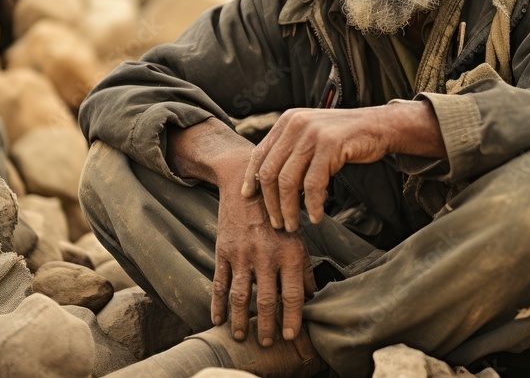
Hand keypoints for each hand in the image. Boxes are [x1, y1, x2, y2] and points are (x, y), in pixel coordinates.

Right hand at [212, 185, 314, 345]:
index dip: (291, 319)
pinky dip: (217, 305)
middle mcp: (266, 256)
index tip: (290, 335)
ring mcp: (242, 255)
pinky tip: (218, 319)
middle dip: (266, 326)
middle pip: (266, 301)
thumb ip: (303, 268)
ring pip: (240, 297)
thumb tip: (312, 296)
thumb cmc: (277, 213)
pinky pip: (219, 284)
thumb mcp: (297, 237)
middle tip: (267, 343)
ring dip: (241, 321)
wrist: (247, 185)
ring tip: (242, 336)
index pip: (292, 295)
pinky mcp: (224, 252)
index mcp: (289, 253)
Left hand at [240, 107, 395, 232]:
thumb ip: (291, 150)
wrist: (380, 126)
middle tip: (277, 222)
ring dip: (289, 209)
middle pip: (270, 171)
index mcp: (287, 121)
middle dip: (271, 202)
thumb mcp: (311, 136)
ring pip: (288, 181)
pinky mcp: (331, 145)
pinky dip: (313, 205)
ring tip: (293, 225)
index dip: (251, 178)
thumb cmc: (345, 138)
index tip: (249, 198)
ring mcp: (313, 134)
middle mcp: (296, 124)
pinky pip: (313, 184)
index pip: (260, 153)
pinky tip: (316, 216)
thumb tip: (267, 181)